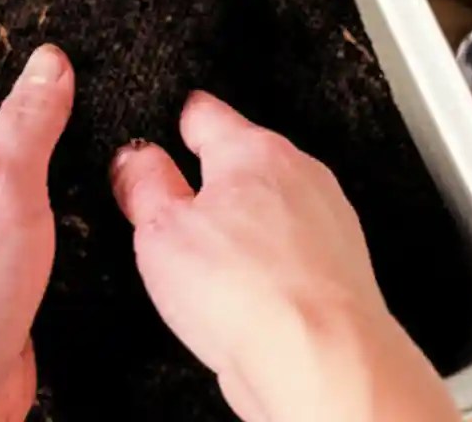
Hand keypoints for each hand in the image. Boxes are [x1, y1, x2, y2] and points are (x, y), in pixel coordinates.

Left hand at [0, 45, 74, 421]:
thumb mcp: (4, 183)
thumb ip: (28, 120)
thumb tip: (47, 60)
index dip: (0, 63)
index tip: (45, 50)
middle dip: (23, 111)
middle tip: (78, 94)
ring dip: (36, 164)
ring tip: (86, 146)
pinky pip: (7, 227)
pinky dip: (38, 212)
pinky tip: (72, 216)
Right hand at [110, 92, 459, 421]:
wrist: (322, 358)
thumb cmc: (248, 292)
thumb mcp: (162, 231)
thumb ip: (144, 185)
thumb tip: (134, 157)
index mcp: (254, 149)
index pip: (205, 112)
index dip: (173, 119)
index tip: (159, 129)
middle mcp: (300, 174)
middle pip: (240, 162)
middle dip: (206, 181)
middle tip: (167, 212)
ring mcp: (326, 220)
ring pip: (267, 209)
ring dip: (238, 227)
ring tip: (203, 265)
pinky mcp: (337, 267)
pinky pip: (287, 252)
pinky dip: (264, 264)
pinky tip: (241, 294)